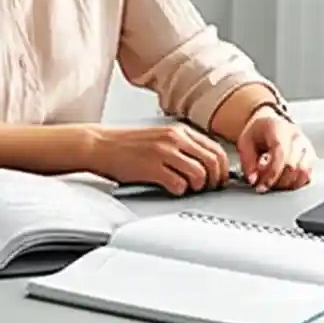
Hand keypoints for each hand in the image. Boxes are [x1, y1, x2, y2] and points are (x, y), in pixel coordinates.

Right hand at [83, 123, 228, 195]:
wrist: (100, 145)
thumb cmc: (128, 145)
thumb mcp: (161, 137)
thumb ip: (183, 146)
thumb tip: (208, 164)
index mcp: (180, 131)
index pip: (216, 149)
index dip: (223, 168)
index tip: (220, 179)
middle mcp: (174, 138)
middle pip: (213, 162)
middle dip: (215, 180)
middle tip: (209, 189)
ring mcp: (163, 152)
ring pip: (199, 174)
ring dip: (198, 187)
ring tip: (189, 189)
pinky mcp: (151, 168)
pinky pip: (178, 184)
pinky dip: (179, 191)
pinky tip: (172, 189)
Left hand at [236, 111, 315, 192]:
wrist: (270, 124)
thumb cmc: (257, 133)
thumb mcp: (245, 143)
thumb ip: (248, 162)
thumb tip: (254, 180)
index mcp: (278, 128)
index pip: (281, 154)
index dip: (272, 174)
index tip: (261, 186)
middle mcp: (296, 136)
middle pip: (293, 166)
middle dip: (277, 181)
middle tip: (263, 184)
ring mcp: (306, 146)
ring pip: (303, 172)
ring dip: (286, 184)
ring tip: (273, 181)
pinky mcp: (311, 155)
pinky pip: (309, 175)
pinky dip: (296, 183)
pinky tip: (284, 181)